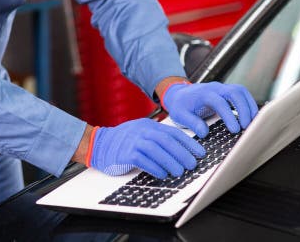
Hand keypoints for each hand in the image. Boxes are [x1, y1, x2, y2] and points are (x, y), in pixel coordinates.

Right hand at [87, 118, 205, 178]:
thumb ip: (158, 138)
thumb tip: (182, 150)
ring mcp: (133, 141)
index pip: (172, 132)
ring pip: (156, 151)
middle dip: (182, 153)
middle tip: (192, 164)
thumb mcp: (142, 133)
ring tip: (180, 172)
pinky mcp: (126, 153)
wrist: (99, 144)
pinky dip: (155, 168)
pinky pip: (143, 160)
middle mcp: (142, 131)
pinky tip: (163, 174)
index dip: (188, 142)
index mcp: (149, 126)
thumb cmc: (123, 141)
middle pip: (166, 141)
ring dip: (170, 162)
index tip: (200, 152)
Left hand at [161, 81, 258, 137]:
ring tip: (253, 123)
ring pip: (241, 91)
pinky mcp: (226, 92)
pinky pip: (241, 94)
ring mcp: (222, 88)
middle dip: (244, 109)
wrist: (179, 94)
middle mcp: (215, 88)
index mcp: (203, 93)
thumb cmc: (180, 105)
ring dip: (249, 105)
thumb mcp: (179, 115)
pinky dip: (248, 104)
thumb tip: (204, 132)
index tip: (235, 130)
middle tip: (247, 127)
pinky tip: (252, 117)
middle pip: (235, 92)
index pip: (220, 102)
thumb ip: (191, 122)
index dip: (229, 116)